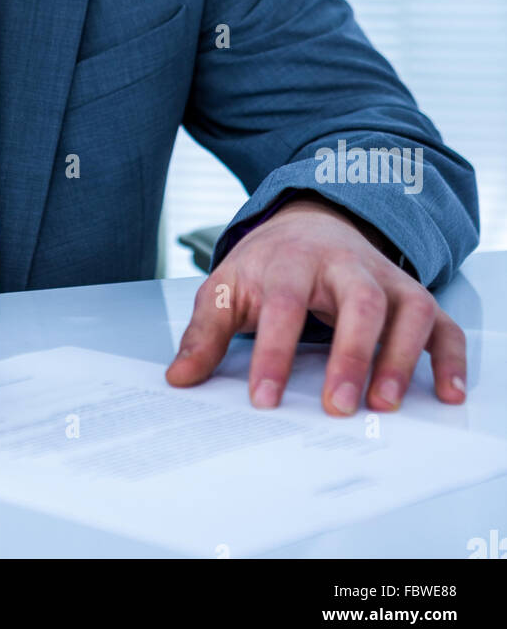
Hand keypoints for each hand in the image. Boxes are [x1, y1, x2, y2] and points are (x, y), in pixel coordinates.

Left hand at [166, 195, 466, 414]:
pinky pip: (443, 324)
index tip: (264, 399)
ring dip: (401, 357)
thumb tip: (179, 377)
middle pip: (358, 300)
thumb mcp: (227, 286)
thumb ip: (206, 332)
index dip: (273, 353)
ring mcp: (385, 279)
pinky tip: (446, 393)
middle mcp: (345, 265)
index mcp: (292, 261)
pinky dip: (450, 357)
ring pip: (407, 309)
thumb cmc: (268, 263)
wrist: (308, 222)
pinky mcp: (413, 296)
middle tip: (338, 406)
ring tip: (386, 404)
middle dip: (350, 354)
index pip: (285, 305)